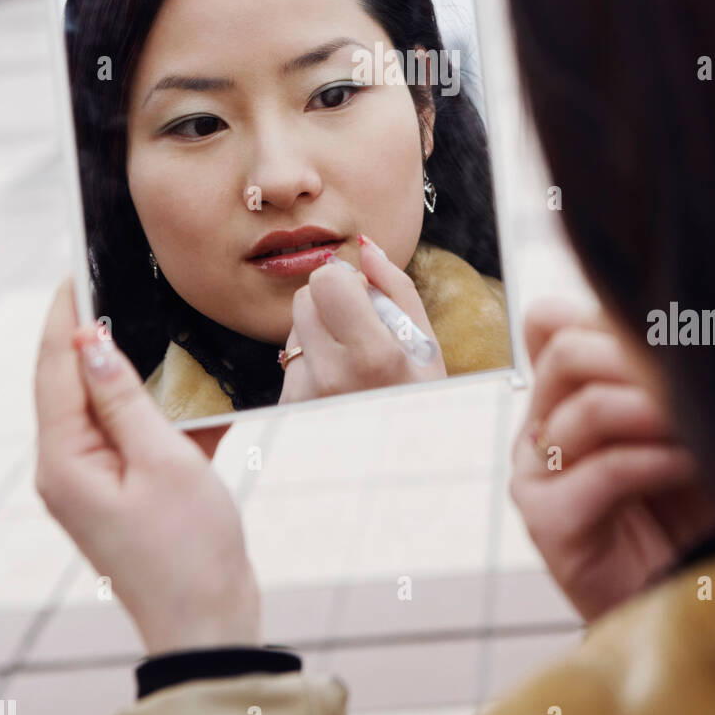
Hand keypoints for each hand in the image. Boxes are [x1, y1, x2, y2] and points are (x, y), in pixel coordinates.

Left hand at [35, 279, 259, 655]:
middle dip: (92, 333)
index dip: (65, 315)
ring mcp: (97, 480)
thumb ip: (126, 399)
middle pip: (73, 382)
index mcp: (66, 460)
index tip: (78, 267)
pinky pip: (136, 433)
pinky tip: (196, 389)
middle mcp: (70, 467)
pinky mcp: (127, 489)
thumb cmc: (187, 550)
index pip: (55, 368)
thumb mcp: (163, 462)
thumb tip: (91, 344)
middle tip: (115, 280)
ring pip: (108, 404)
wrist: (209, 625)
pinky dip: (161, 410)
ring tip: (153, 321)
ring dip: (133, 369)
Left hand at [278, 235, 446, 402]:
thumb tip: (366, 246)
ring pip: (295, 329)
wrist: (401, 468)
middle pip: (304, 297)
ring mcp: (305, 397)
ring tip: (352, 365)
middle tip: (360, 328)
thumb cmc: (421, 402)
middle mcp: (332, 377)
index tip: (365, 298)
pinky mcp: (288, 409)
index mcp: (374, 354)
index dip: (346, 280)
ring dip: (319, 335)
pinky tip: (337, 386)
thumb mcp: (426, 346)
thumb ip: (396, 287)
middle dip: (330, 302)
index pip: (326, 279)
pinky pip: (290, 362)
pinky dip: (311, 365)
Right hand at [509, 298, 714, 622]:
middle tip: (689, 370)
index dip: (600, 315)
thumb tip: (687, 329)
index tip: (663, 332)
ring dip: (655, 408)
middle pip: (563, 349)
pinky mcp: (546, 520)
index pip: (548, 321)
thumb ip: (663, 375)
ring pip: (585, 408)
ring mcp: (534, 471)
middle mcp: (538, 424)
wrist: (678, 587)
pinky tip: (693, 462)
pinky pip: (602, 472)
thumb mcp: (680, 423)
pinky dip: (657, 462)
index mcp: (559, 393)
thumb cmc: (684, 503)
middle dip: (634, 353)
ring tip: (698, 420)